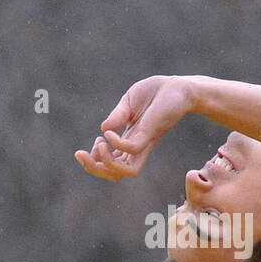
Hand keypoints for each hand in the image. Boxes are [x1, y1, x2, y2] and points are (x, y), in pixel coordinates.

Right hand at [75, 74, 192, 180]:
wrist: (180, 87)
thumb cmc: (156, 94)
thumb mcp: (129, 103)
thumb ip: (117, 116)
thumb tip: (103, 129)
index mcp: (131, 141)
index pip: (114, 164)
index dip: (97, 162)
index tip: (92, 146)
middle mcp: (139, 146)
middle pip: (118, 174)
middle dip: (94, 169)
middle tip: (80, 154)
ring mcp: (146, 141)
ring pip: (127, 171)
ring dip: (106, 163)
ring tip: (98, 144)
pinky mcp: (151, 133)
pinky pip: (132, 149)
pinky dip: (116, 145)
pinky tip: (108, 133)